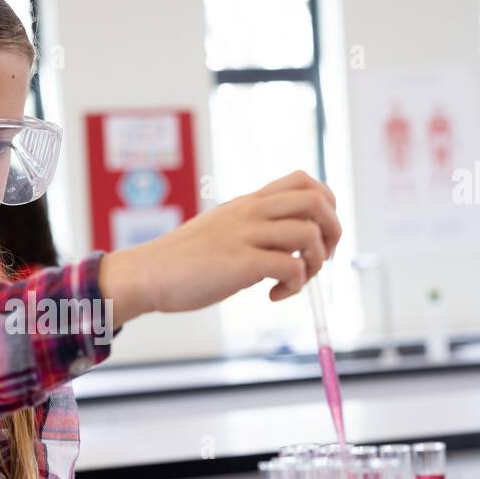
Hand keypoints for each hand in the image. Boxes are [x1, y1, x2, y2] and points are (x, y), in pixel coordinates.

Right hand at [98, 170, 340, 328]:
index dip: (325, 206)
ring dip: (315, 263)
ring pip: (309, 234)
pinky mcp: (240, 263)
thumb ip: (253, 232)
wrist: (147, 274)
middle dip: (332, 233)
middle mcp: (251, 212)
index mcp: (248, 202)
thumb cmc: (182, 262)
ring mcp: (245, 235)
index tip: (316, 235)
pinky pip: (291, 266)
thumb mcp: (221, 232)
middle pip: (317, 201)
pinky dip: (294, 285)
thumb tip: (287, 250)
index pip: (304, 181)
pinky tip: (273, 296)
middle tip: (318, 261)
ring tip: (294, 282)